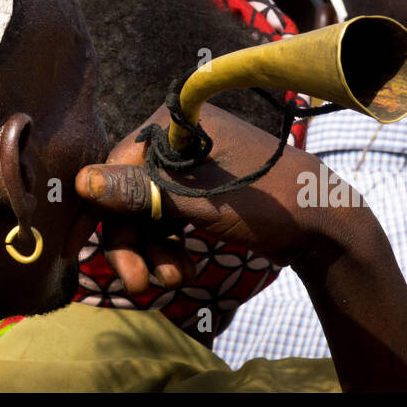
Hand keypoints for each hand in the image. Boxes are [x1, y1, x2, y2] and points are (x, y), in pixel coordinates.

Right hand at [74, 103, 349, 292]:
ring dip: (152, 250)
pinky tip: (181, 270)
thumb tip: (82, 182)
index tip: (87, 252)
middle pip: (130, 193)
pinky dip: (168, 246)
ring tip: (171, 280)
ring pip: (148, 212)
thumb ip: (139, 193)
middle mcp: (178, 140)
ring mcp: (190, 168)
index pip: (117, 166)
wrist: (324, 224)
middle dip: (132, 241)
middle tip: (135, 283)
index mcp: (175, 124)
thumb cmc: (264, 201)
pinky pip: (168, 219)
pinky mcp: (201, 193)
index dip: (103, 211)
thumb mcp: (195, 200)